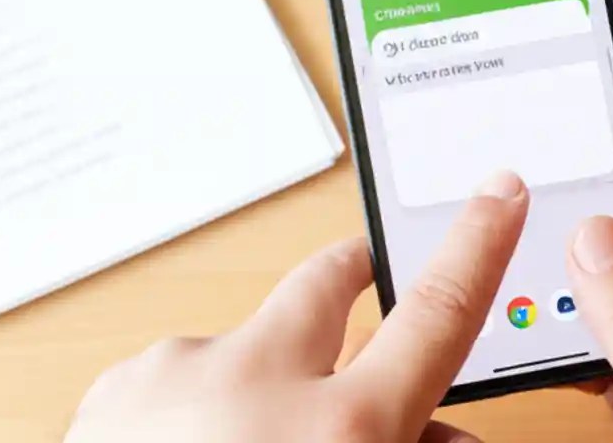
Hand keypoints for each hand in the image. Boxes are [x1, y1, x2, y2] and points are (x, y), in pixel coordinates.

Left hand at [64, 172, 529, 442]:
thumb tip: (445, 441)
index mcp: (338, 433)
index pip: (438, 314)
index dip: (478, 246)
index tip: (498, 195)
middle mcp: (257, 383)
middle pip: (330, 283)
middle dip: (354, 275)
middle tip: (367, 280)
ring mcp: (176, 377)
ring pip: (247, 342)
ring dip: (260, 377)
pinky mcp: (114, 391)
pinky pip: (177, 376)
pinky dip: (195, 406)